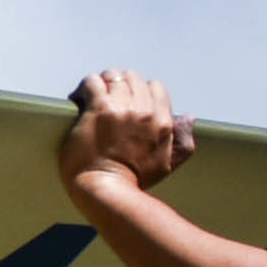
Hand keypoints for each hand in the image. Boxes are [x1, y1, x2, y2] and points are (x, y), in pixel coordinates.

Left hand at [60, 68, 200, 198]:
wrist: (107, 190)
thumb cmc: (134, 181)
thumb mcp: (168, 163)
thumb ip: (183, 140)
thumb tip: (188, 117)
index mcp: (162, 122)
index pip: (155, 88)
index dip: (140, 91)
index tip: (126, 102)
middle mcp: (144, 111)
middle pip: (133, 78)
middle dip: (119, 85)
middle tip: (106, 98)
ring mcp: (121, 108)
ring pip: (113, 76)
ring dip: (101, 84)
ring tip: (90, 97)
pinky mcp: (98, 109)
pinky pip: (92, 82)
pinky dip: (85, 86)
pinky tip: (78, 99)